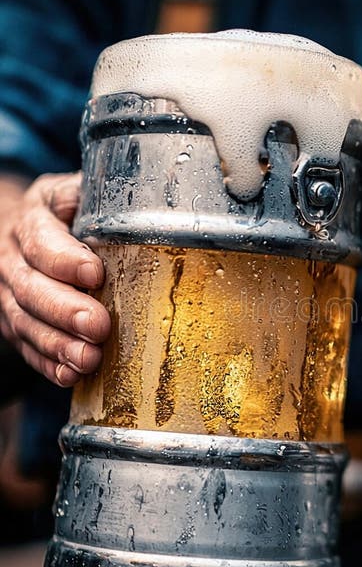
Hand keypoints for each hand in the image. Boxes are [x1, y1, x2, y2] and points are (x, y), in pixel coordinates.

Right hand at [0, 172, 110, 386]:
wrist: (26, 227)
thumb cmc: (70, 210)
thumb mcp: (79, 191)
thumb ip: (100, 198)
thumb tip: (143, 202)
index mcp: (32, 219)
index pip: (40, 240)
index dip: (63, 258)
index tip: (95, 273)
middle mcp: (12, 257)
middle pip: (30, 287)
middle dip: (64, 310)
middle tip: (98, 326)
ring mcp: (9, 293)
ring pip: (24, 321)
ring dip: (57, 344)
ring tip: (89, 359)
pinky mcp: (16, 322)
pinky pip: (26, 346)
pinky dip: (48, 363)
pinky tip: (71, 375)